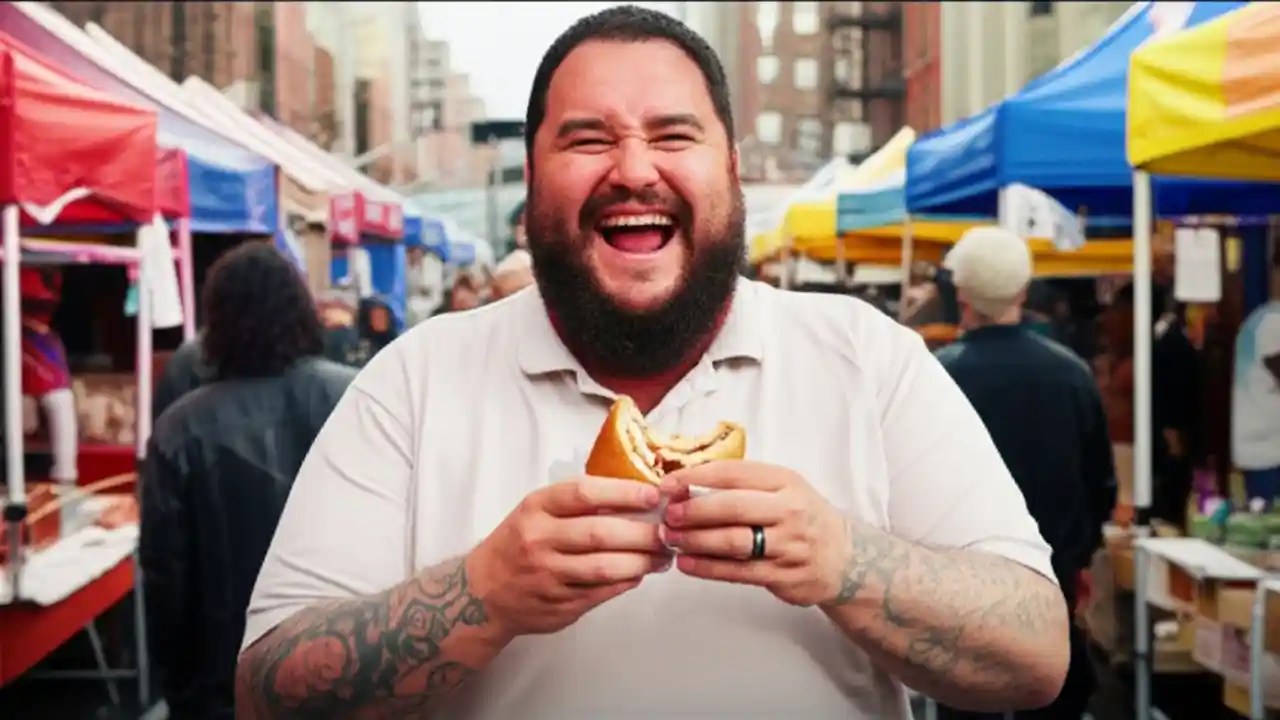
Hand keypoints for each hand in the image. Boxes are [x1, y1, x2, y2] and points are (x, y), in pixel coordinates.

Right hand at [469, 476, 671, 639]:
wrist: (481, 593)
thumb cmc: (517, 544)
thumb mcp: (536, 512)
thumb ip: (576, 505)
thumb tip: (635, 500)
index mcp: (536, 509)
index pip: (585, 493)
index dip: (624, 493)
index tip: (653, 496)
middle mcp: (539, 540)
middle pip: (600, 533)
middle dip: (642, 533)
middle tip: (668, 531)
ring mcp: (548, 576)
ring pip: (605, 567)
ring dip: (641, 562)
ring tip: (662, 556)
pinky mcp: (558, 605)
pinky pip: (601, 592)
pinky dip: (626, 582)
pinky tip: (639, 573)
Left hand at [659, 461, 847, 606]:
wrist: (843, 556)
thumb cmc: (800, 516)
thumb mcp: (782, 488)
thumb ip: (742, 484)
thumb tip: (686, 484)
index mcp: (784, 481)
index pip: (734, 473)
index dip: (696, 477)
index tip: (669, 485)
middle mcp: (789, 510)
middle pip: (732, 507)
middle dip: (693, 511)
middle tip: (668, 514)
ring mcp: (788, 545)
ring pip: (733, 542)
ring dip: (695, 540)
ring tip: (671, 538)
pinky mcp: (783, 575)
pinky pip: (738, 572)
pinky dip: (707, 568)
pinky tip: (686, 564)